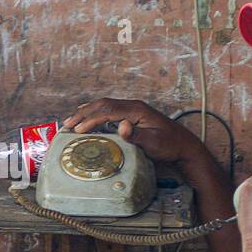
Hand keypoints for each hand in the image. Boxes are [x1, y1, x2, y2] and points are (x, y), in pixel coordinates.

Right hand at [61, 98, 196, 163]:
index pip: (108, 111)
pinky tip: (89, 119)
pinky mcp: (132, 116)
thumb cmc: (170, 145)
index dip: (91, 119)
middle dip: (83, 113)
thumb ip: (137, 135)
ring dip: (87, 112)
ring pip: (105, 106)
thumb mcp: (154, 143)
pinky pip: (109, 111)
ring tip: (72, 120)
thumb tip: (121, 126)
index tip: (77, 130)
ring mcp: (133, 110)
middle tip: (67, 124)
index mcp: (136, 109)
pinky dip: (96, 114)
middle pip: (103, 105)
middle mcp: (133, 106)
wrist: (184, 146)